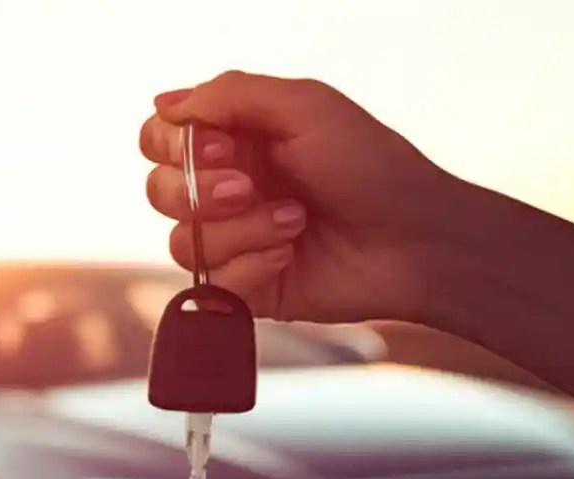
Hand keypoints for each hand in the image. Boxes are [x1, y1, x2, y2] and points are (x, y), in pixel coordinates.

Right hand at [140, 70, 476, 323]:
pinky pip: (210, 284)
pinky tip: (290, 255)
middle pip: (158, 190)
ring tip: (294, 223)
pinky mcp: (247, 287)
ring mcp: (235, 241)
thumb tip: (165, 104)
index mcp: (236, 140)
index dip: (176, 145)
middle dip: (199, 191)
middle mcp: (227, 189)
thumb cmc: (372, 168)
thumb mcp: (305, 107)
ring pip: (181, 241)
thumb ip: (231, 95)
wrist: (415, 241)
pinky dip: (250, 267)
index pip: (160, 137)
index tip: (225, 147)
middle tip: (251, 188)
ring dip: (238, 231)